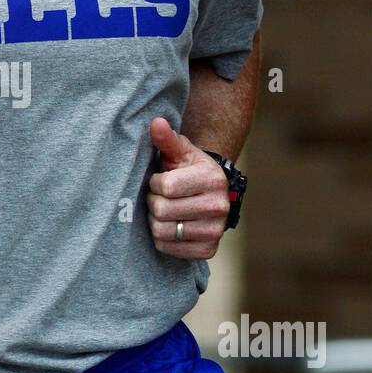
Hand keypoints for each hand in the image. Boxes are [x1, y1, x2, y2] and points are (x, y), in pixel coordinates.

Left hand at [146, 116, 229, 258]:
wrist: (209, 194)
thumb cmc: (188, 169)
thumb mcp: (180, 151)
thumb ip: (167, 138)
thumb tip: (156, 123)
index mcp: (212, 179)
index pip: (166, 187)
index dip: (155, 183)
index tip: (159, 180)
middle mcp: (219, 206)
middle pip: (162, 210)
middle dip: (153, 202)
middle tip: (158, 197)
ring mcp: (215, 230)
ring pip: (162, 231)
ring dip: (155, 221)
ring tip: (163, 210)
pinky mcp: (208, 249)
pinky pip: (168, 248)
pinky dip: (161, 238)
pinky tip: (169, 225)